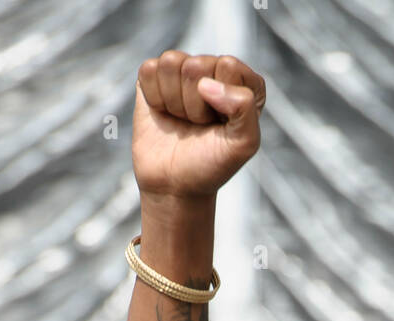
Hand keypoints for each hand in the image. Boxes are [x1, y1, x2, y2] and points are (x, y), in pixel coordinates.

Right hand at [133, 51, 265, 200]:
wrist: (174, 184)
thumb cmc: (211, 165)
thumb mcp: (244, 144)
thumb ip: (244, 107)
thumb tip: (206, 84)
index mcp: (242, 82)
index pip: (228, 65)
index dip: (221, 99)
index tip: (220, 124)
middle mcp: (213, 71)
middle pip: (196, 65)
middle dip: (194, 104)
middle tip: (198, 126)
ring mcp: (183, 71)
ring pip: (170, 62)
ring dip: (174, 100)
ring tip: (182, 119)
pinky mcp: (154, 77)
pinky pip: (149, 69)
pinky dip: (154, 97)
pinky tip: (164, 113)